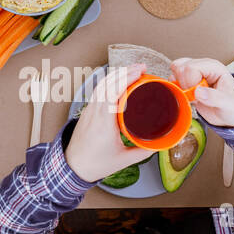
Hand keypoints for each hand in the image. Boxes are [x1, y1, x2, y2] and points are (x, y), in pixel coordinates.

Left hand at [64, 65, 153, 183]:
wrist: (72, 167)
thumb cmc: (95, 164)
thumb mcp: (124, 160)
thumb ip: (144, 151)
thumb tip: (161, 143)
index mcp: (104, 123)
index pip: (111, 93)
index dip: (125, 79)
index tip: (139, 72)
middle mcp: (94, 112)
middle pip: (106, 83)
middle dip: (124, 71)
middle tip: (141, 67)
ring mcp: (89, 110)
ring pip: (100, 85)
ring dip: (116, 74)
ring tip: (133, 70)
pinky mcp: (88, 111)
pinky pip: (98, 90)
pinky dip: (109, 81)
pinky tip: (118, 80)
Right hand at [171, 57, 233, 128]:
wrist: (231, 116)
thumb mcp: (229, 104)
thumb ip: (215, 98)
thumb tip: (198, 92)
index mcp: (214, 67)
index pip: (191, 67)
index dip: (190, 82)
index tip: (198, 94)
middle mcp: (203, 67)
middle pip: (180, 67)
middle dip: (184, 84)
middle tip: (196, 95)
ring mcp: (195, 73)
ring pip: (176, 69)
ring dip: (180, 85)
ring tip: (193, 95)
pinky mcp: (188, 80)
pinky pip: (174, 78)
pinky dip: (177, 88)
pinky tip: (188, 96)